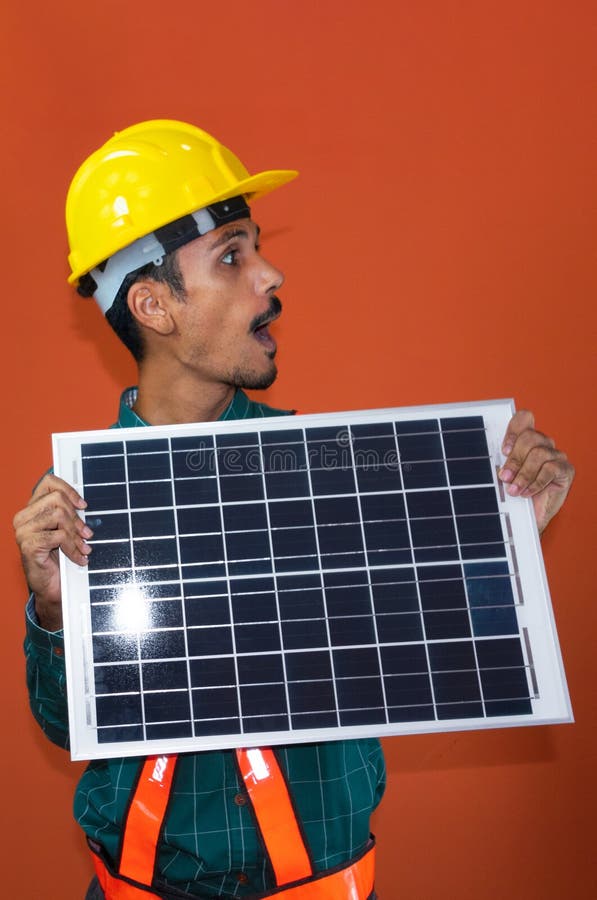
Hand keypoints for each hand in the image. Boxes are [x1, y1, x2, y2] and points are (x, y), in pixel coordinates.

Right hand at [13, 474, 91, 629]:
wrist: (52, 587)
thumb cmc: (57, 560)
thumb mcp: (64, 531)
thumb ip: (68, 515)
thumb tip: (83, 503)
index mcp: (31, 510)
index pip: (49, 483)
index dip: (69, 490)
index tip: (83, 505)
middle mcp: (24, 518)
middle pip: (57, 499)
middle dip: (76, 518)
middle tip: (86, 533)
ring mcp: (24, 531)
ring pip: (59, 515)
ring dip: (76, 534)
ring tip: (84, 546)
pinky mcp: (29, 544)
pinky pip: (59, 536)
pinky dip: (73, 547)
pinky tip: (79, 557)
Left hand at [498, 410, 574, 534]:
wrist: (527, 518)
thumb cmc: (515, 493)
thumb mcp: (504, 475)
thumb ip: (501, 463)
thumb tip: (493, 461)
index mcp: (526, 440)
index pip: (524, 418)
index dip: (514, 430)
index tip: (503, 450)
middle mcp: (543, 444)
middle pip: (530, 437)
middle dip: (514, 459)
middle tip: (504, 477)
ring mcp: (556, 456)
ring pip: (539, 454)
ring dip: (523, 474)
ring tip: (514, 490)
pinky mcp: (565, 470)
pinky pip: (550, 469)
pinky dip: (536, 482)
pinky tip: (527, 492)